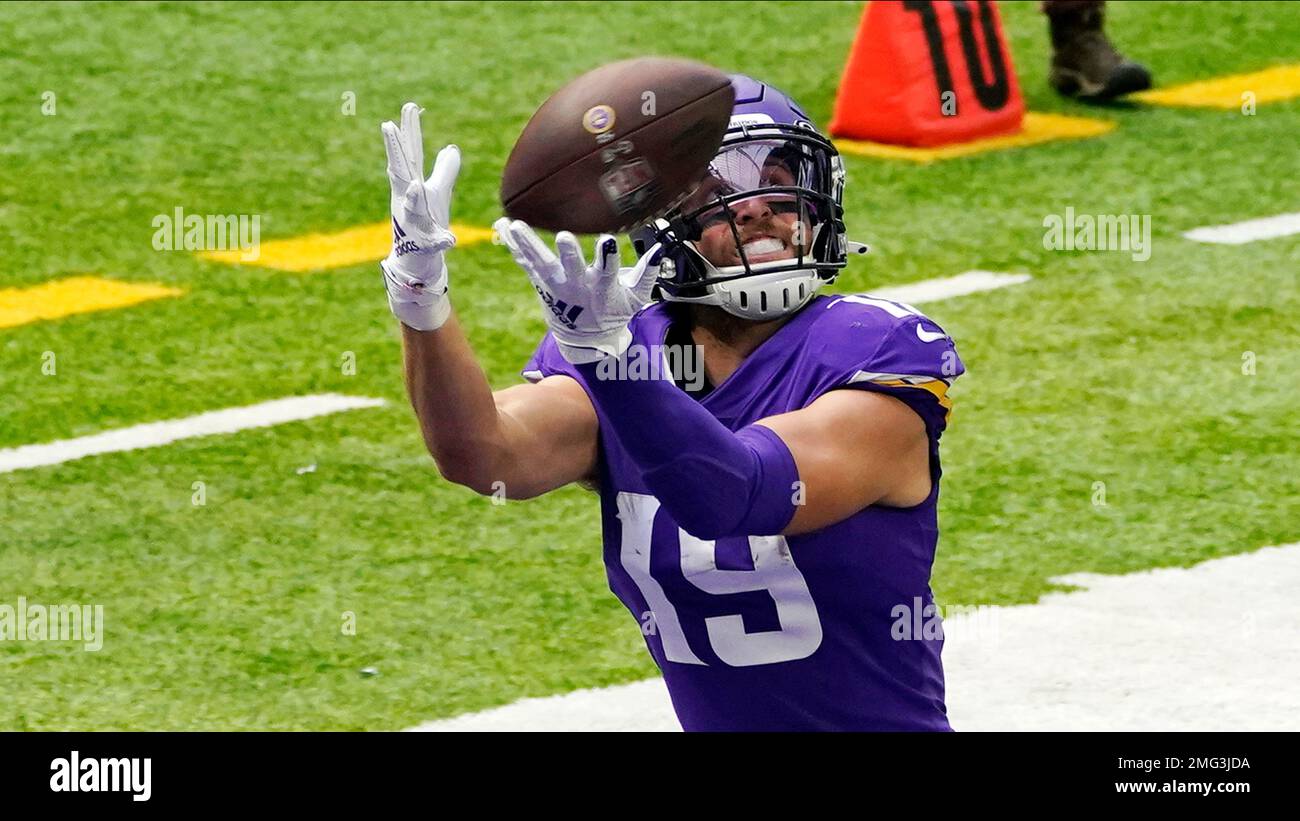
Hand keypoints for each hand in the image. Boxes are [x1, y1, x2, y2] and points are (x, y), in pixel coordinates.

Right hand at [380, 102, 460, 330]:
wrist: (418, 262)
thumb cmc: (427, 223)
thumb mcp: (438, 194)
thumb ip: (444, 171)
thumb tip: (451, 148)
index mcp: (411, 186)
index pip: (411, 154)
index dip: (410, 131)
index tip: (409, 106)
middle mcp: (408, 200)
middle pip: (402, 171)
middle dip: (396, 150)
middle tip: (388, 126)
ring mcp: (414, 222)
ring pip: (413, 207)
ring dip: (413, 196)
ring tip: (415, 185)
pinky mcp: (425, 245)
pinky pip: (435, 242)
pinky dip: (442, 240)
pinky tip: (450, 239)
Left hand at [494, 219, 662, 363]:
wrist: (586, 337)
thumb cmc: (613, 311)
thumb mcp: (636, 298)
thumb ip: (647, 274)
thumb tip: (659, 250)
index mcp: (602, 287)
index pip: (607, 270)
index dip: (608, 257)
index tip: (608, 241)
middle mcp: (576, 285)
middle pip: (571, 267)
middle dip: (568, 253)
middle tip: (564, 236)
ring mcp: (555, 285)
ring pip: (540, 263)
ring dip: (529, 244)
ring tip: (517, 226)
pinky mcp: (540, 282)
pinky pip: (525, 262)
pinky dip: (514, 246)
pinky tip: (503, 226)